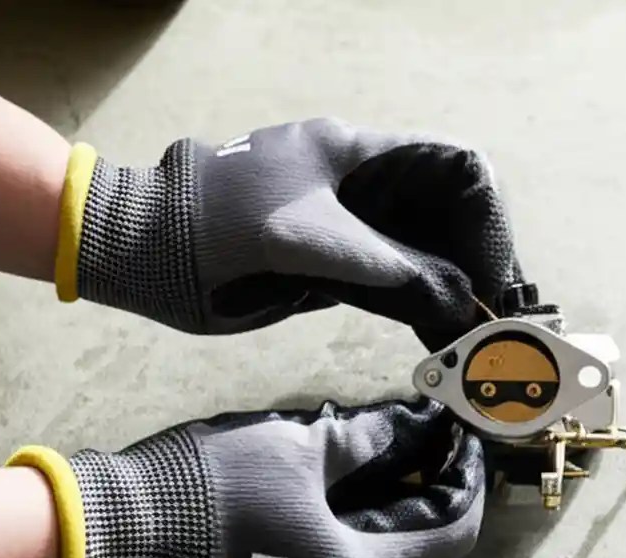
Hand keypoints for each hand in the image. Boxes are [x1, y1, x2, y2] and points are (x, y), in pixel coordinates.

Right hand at [32, 398, 484, 557]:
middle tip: (430, 485)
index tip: (463, 451)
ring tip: (380, 498)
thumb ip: (368, 440)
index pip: (452, 538)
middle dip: (442, 539)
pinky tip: (330, 528)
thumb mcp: (298, 449)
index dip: (466, 489)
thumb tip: (414, 423)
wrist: (117, 543)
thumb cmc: (213, 492)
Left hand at [60, 118, 521, 346]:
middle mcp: (359, 179)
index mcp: (355, 153)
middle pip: (446, 210)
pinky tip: (431, 334)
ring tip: (467, 336)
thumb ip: (387, 271)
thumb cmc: (209, 235)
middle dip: (477, 260)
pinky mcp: (327, 254)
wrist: (134, 250)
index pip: (456, 169)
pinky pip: (391, 274)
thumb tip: (458, 303)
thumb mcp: (304, 250)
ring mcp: (344, 217)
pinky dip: (417, 302)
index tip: (491, 279)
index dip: (487, 223)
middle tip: (491, 320)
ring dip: (451, 287)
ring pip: (422, 246)